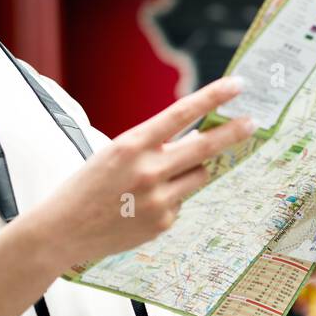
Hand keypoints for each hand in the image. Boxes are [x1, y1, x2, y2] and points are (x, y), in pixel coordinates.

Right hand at [40, 77, 254, 268]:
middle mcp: (149, 170)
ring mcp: (158, 200)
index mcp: (132, 144)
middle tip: (252, 122)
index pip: (181, 113)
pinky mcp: (163, 223)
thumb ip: (153, 144)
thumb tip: (196, 140)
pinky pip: (182, 201)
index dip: (212, 97)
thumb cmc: (88, 185)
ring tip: (159, 178)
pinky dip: (171, 197)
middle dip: (233, 132)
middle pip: (204, 147)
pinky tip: (141, 205)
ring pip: (198, 175)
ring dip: (192, 169)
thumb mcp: (115, 152)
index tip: (236, 85)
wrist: (63, 230)